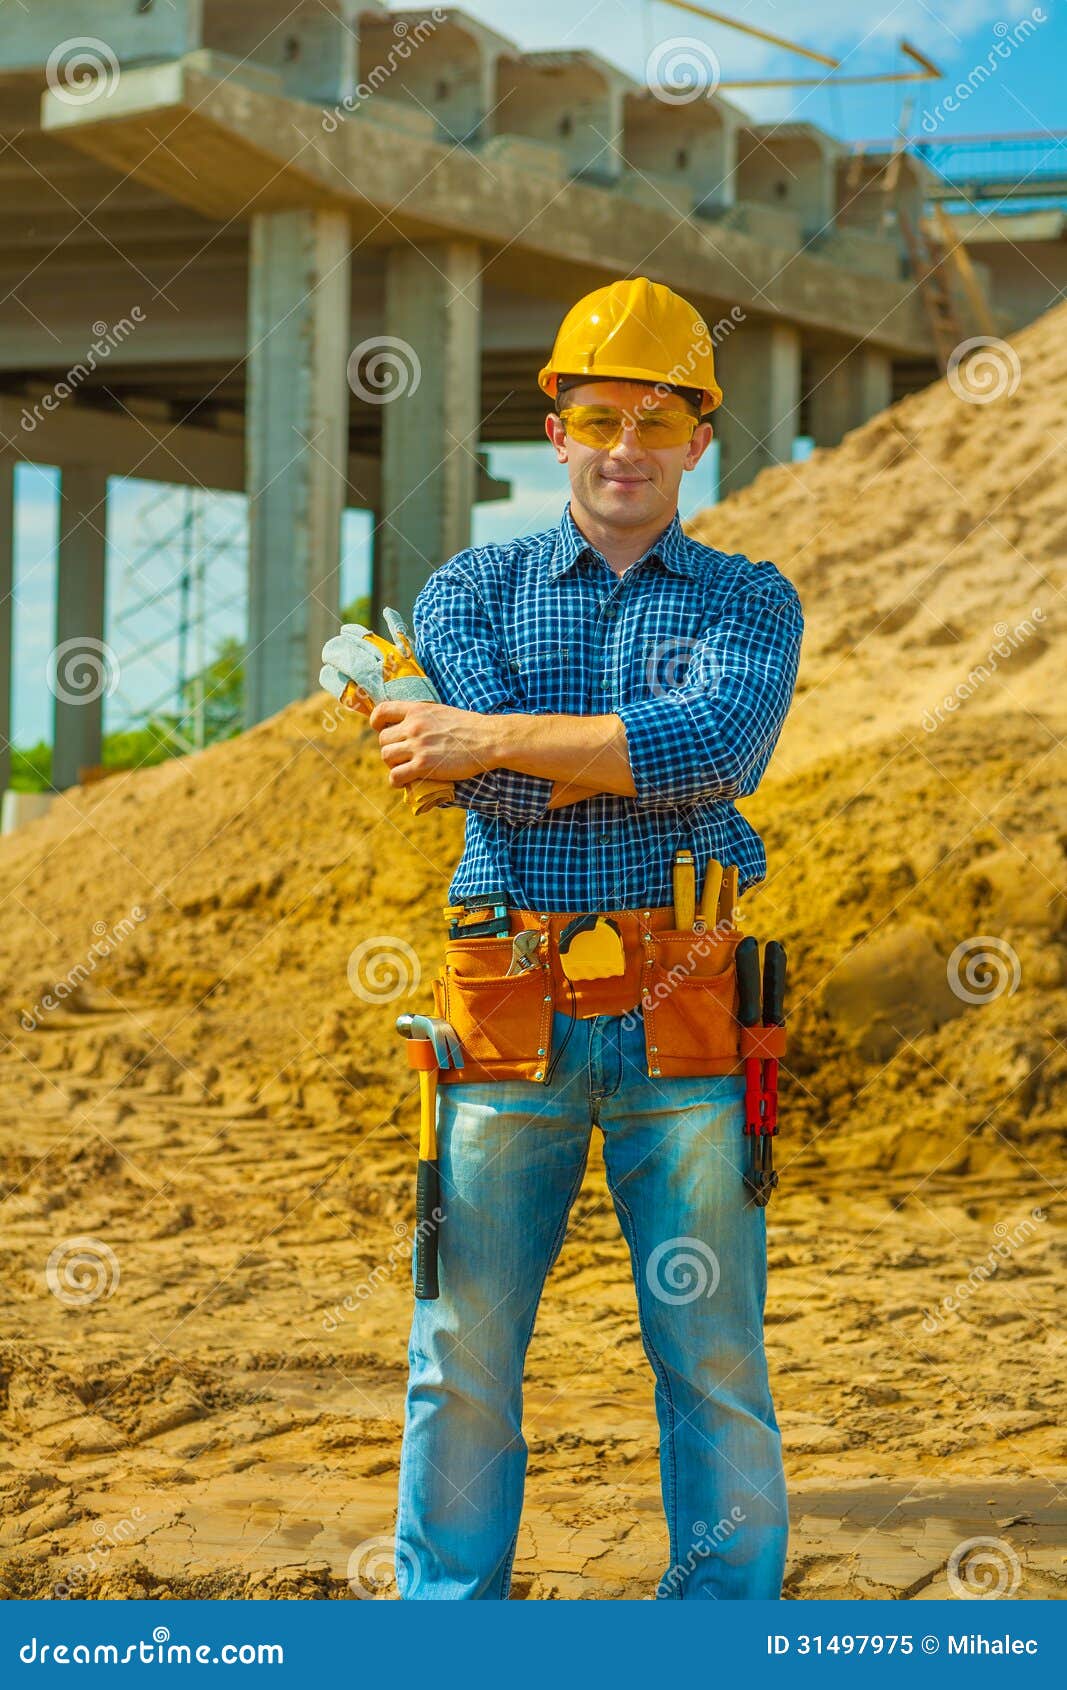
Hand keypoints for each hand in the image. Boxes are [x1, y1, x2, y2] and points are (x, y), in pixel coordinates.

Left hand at [369, 699, 495, 786]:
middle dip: (390, 749)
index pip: (382, 711)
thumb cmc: (470, 727)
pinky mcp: (423, 765)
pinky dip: (397, 781)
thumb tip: (411, 728)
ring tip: (406, 768)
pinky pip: (395, 776)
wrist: (488, 739)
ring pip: (387, 757)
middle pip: (383, 740)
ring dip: (394, 765)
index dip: (377, 722)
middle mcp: (413, 726)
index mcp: (417, 710)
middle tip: (403, 756)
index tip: (381, 729)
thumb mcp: (442, 712)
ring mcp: (418, 746)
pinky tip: (405, 782)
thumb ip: (423, 717)